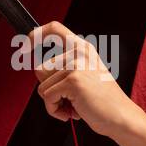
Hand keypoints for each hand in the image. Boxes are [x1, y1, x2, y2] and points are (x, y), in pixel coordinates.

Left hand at [31, 21, 141, 140]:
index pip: (54, 28)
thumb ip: (63, 68)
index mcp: (83, 48)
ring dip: (53, 102)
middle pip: (40, 68)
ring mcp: (76, 65)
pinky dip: (55, 110)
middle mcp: (79, 52)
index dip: (36, 35)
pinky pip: (47, 98)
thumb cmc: (101, 101)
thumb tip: (36, 68)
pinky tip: (73, 112)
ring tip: (74, 106)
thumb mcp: (83, 76)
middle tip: (70, 99)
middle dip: (49, 89)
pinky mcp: (73, 81)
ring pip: (42, 86)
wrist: (121, 117)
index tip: (24, 48)